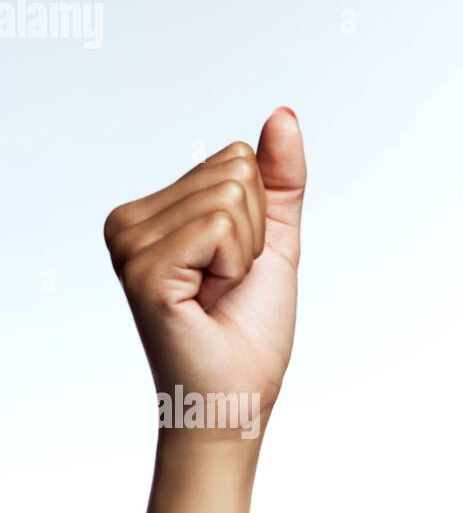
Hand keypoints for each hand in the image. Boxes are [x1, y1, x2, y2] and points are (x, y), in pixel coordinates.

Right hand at [103, 107, 306, 437]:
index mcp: (153, 211)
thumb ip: (279, 180)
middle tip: (229, 286)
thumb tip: (283, 114)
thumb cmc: (250, 332)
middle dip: (254, 236)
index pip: (235, 159)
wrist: (237, 398)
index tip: (235, 269)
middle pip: (233, 171)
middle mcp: (128, 220)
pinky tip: (208, 300)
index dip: (258, 220)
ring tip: (218, 295)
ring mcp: (128, 243)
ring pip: (229, 196)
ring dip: (246, 256)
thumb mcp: (274, 242)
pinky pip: (221, 227)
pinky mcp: (142, 266)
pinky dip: (235, 267)